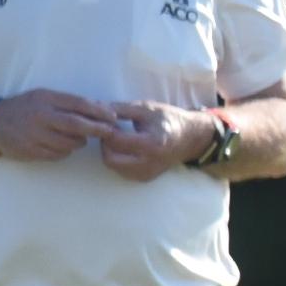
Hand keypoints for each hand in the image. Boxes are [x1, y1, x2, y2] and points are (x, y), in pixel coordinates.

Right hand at [0, 88, 123, 161]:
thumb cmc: (26, 108)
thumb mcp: (44, 98)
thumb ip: (70, 102)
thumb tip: (102, 107)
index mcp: (45, 99)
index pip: (78, 104)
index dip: (99, 112)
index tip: (113, 117)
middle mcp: (40, 116)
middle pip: (75, 124)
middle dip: (97, 129)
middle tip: (109, 132)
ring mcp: (34, 135)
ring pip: (69, 142)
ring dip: (81, 142)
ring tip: (81, 139)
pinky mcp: (31, 150)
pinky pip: (58, 154)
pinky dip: (66, 151)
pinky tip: (63, 146)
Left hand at [97, 101, 212, 181]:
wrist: (191, 138)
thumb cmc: (169, 120)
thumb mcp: (146, 108)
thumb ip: (119, 109)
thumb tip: (94, 108)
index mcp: (151, 143)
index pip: (115, 140)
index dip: (105, 129)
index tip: (106, 121)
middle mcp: (149, 162)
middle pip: (110, 158)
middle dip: (105, 144)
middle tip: (112, 132)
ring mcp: (147, 172)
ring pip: (114, 166)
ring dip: (111, 152)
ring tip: (120, 139)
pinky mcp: (145, 177)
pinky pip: (122, 171)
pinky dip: (119, 160)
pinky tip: (127, 149)